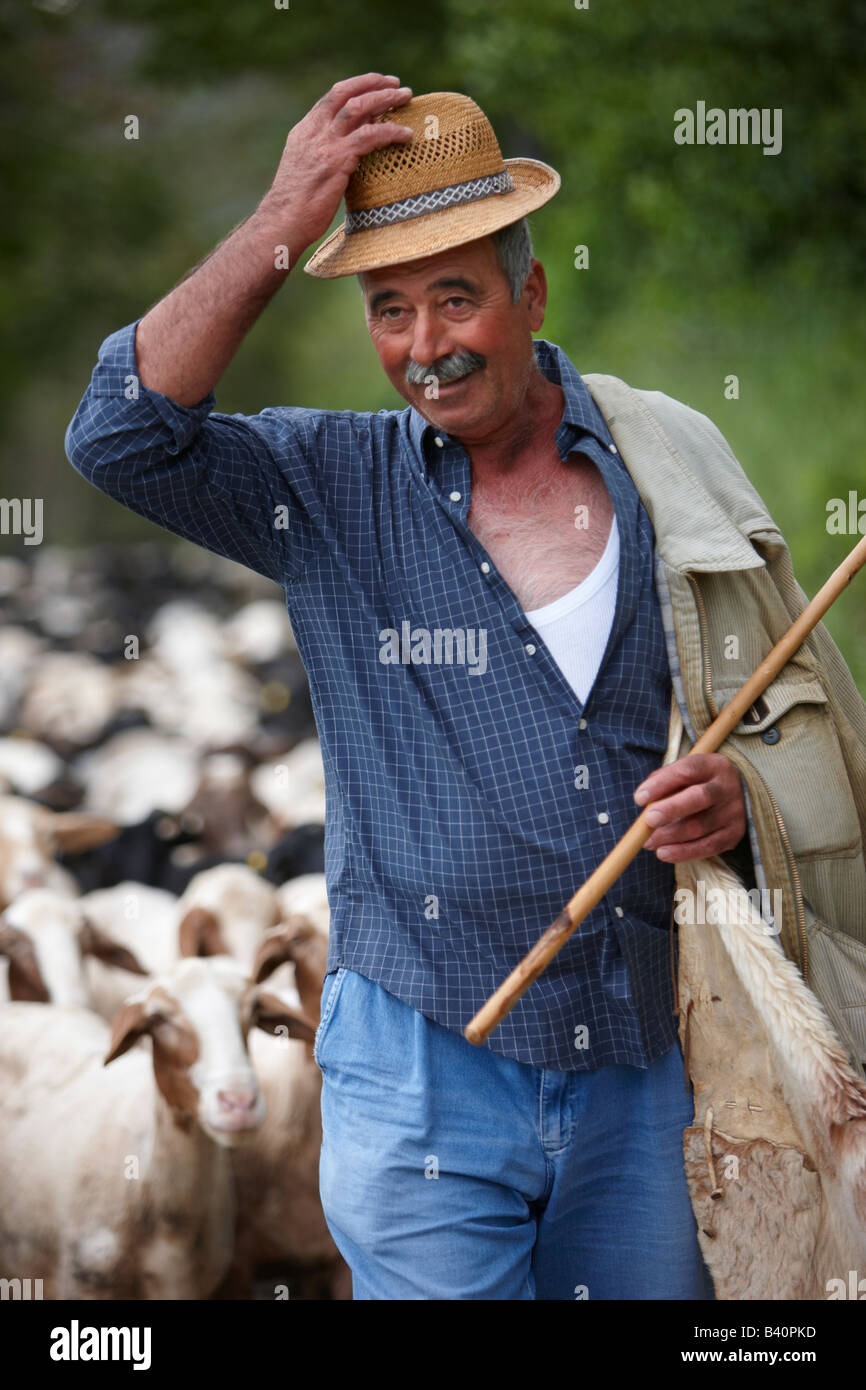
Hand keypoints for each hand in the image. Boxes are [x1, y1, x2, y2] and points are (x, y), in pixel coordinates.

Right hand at [261, 73, 413, 247]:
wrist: (283, 221)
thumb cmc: (296, 207)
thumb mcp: (307, 171)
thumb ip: (324, 155)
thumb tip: (350, 153)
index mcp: (304, 131)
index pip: (332, 98)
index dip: (356, 87)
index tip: (377, 84)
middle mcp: (314, 132)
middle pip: (345, 94)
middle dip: (373, 84)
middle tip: (396, 84)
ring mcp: (325, 144)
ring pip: (359, 108)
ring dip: (385, 99)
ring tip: (406, 97)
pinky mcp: (338, 160)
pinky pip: (369, 136)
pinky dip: (390, 132)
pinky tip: (406, 135)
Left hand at [633, 754, 745, 862]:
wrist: (737, 794)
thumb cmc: (699, 782)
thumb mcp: (685, 772)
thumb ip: (663, 780)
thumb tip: (643, 800)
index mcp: (713, 766)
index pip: (687, 770)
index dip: (662, 784)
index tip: (639, 798)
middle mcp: (726, 787)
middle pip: (700, 797)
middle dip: (671, 810)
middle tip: (649, 820)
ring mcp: (733, 812)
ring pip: (700, 826)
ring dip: (670, 836)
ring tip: (648, 842)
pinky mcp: (733, 834)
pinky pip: (707, 846)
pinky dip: (683, 852)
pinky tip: (664, 853)